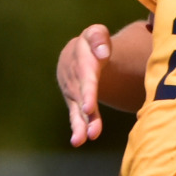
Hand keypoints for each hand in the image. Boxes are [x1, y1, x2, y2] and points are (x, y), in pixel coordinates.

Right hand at [57, 23, 112, 146]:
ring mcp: (72, 93)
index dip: (87, 93)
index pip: (86, 78)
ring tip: (81, 140)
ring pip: (77, 110)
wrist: (73, 55)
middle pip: (81, 98)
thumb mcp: (94, 34)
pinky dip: (77, 128)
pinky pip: (76, 116)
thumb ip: (99, 38)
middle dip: (85, 111)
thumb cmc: (91, 44)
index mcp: (82, 63)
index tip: (88, 107)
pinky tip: (78, 141)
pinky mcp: (74, 103)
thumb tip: (103, 53)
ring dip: (80, 125)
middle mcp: (74, 80)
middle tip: (88, 124)